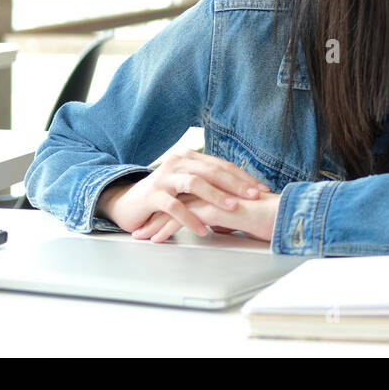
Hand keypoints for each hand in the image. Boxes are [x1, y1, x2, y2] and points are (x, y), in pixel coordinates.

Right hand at [99, 149, 270, 236]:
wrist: (127, 203)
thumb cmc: (164, 197)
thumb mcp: (188, 187)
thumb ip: (209, 185)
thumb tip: (242, 194)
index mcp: (190, 159)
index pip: (222, 165)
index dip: (243, 177)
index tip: (262, 189)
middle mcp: (178, 163)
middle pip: (212, 171)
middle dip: (237, 184)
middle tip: (255, 196)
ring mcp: (164, 178)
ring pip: (195, 183)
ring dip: (216, 196)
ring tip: (233, 208)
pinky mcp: (153, 195)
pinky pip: (174, 206)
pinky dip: (190, 219)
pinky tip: (203, 230)